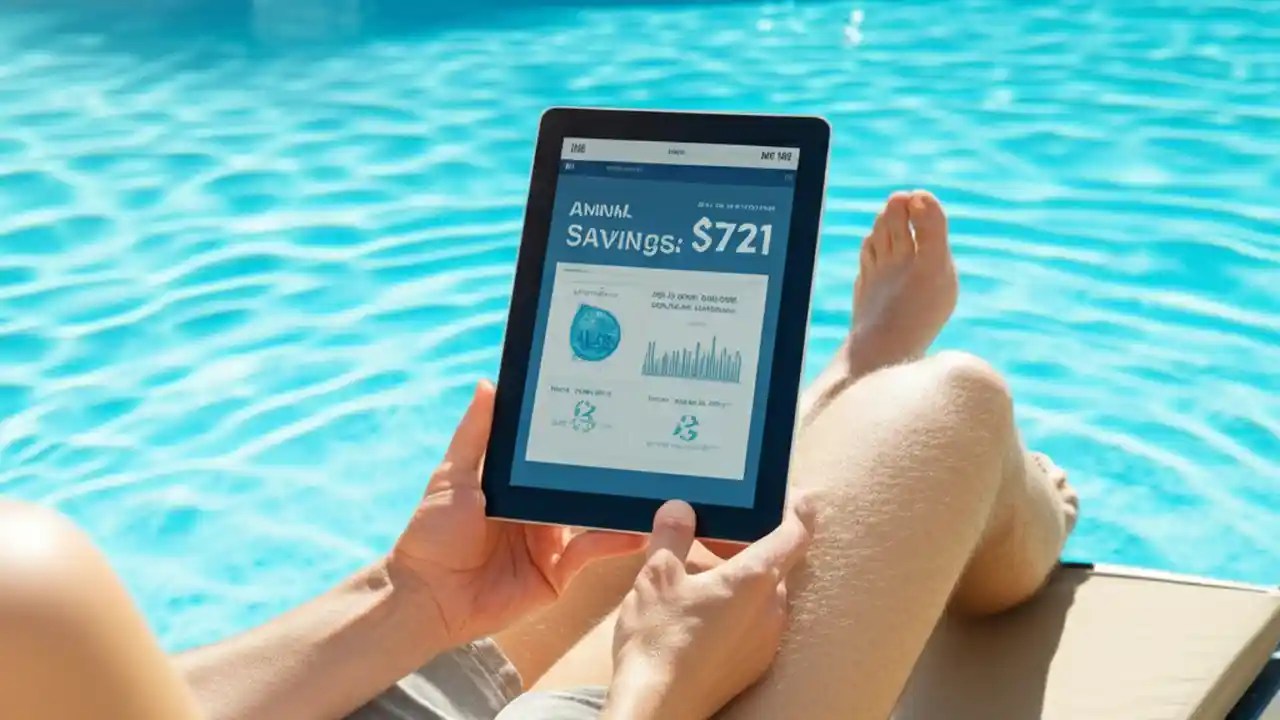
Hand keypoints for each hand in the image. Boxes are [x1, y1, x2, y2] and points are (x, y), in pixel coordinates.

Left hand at [387, 381, 644, 647]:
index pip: (551, 457)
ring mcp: (549, 543)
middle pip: (576, 485)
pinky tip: (639, 529)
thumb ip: (474, 434)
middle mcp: (535, 512)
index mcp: (514, 486)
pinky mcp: (557, 574)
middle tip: (642, 443)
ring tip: (651, 483)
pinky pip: (591, 552)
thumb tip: (487, 383)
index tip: (605, 409)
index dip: (574, 437)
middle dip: (605, 468)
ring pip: (591, 516)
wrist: (428, 596)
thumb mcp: (453, 476)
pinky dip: (615, 541)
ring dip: (618, 503)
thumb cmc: (432, 533)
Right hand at [604, 499, 814, 719]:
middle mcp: (771, 609)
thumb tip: (680, 510)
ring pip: (765, 596)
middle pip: (776, 564)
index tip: (797, 496)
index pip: (795, 533)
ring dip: (743, 580)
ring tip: (702, 576)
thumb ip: (673, 536)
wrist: (659, 706)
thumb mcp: (657, 576)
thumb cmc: (659, 641)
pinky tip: (703, 613)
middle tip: (715, 534)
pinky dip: (739, 609)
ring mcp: (766, 640)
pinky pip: (757, 623)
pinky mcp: (755, 664)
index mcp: (755, 579)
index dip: (798, 510)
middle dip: (751, 546)